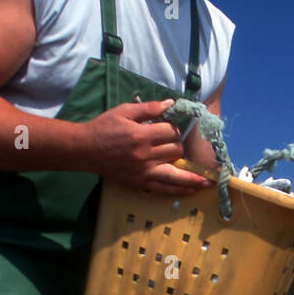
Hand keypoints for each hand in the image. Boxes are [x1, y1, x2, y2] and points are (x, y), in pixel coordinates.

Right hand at [85, 100, 213, 194]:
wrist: (85, 149)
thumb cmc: (104, 127)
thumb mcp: (124, 111)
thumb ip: (149, 108)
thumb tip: (171, 104)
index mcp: (141, 135)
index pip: (171, 132)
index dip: (175, 128)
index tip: (171, 127)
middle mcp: (145, 155)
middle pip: (175, 151)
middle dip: (179, 146)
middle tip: (175, 143)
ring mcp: (143, 172)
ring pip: (176, 174)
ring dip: (194, 177)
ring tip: (208, 181)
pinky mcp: (139, 183)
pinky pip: (163, 189)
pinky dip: (179, 190)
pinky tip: (192, 190)